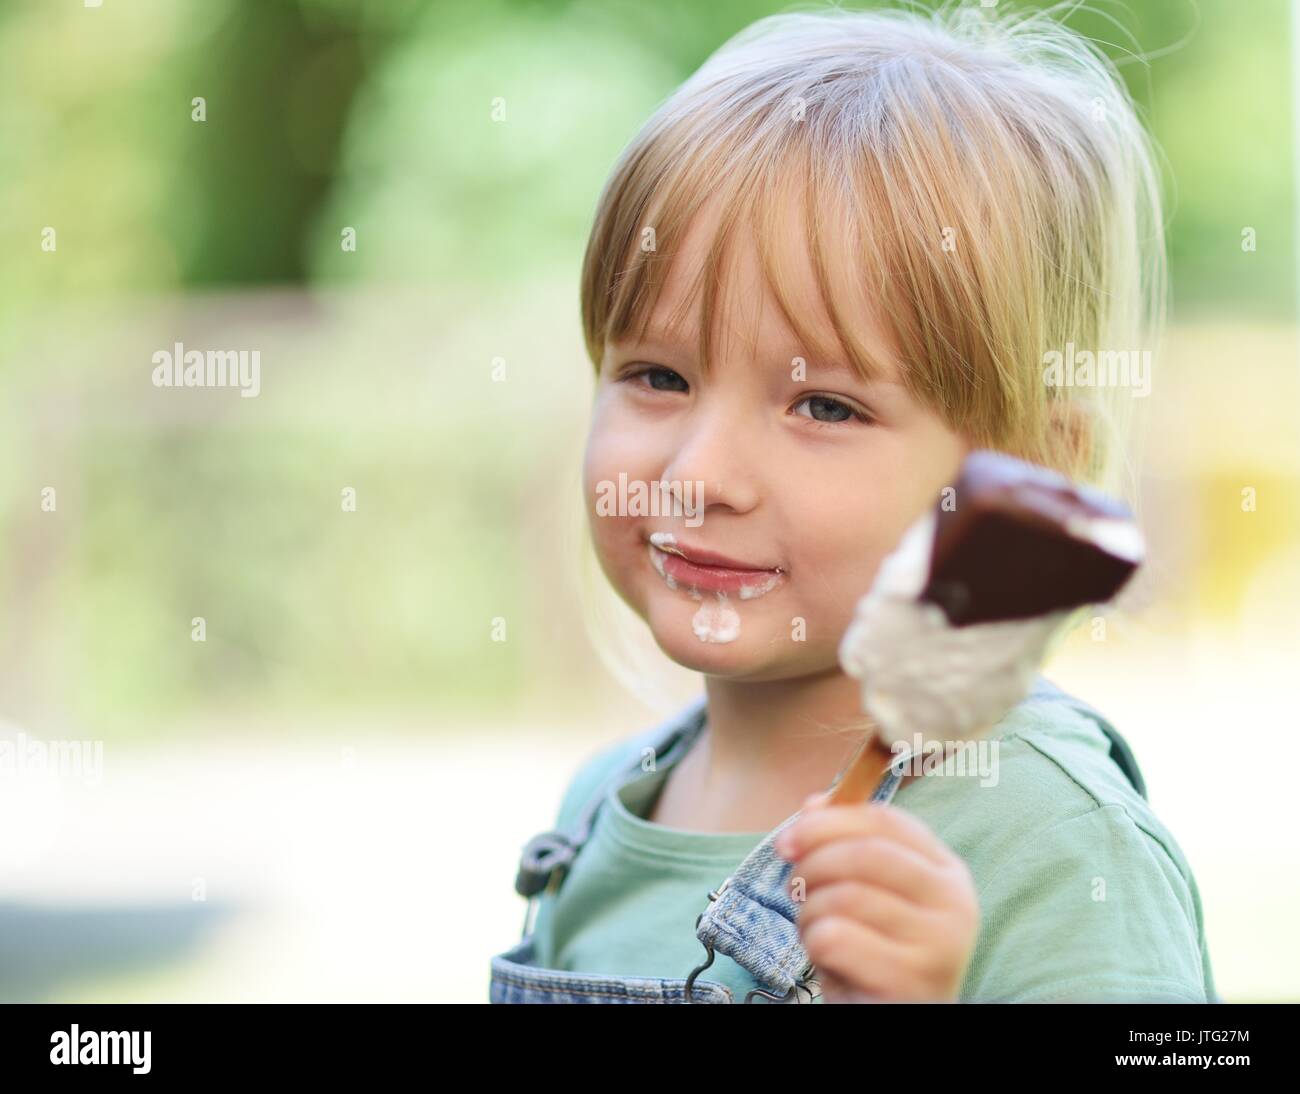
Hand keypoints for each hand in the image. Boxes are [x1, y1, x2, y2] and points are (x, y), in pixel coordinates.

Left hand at [774, 791, 979, 1002]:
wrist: (893, 1015)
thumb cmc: (874, 950)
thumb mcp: (864, 893)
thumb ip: (843, 844)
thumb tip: (813, 804)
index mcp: (946, 871)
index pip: (886, 820)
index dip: (829, 821)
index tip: (787, 840)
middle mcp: (955, 904)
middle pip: (865, 854)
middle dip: (812, 866)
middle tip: (795, 890)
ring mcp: (940, 945)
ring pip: (845, 896)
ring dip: (809, 912)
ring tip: (814, 930)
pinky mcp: (911, 982)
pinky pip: (835, 937)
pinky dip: (813, 944)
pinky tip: (825, 959)